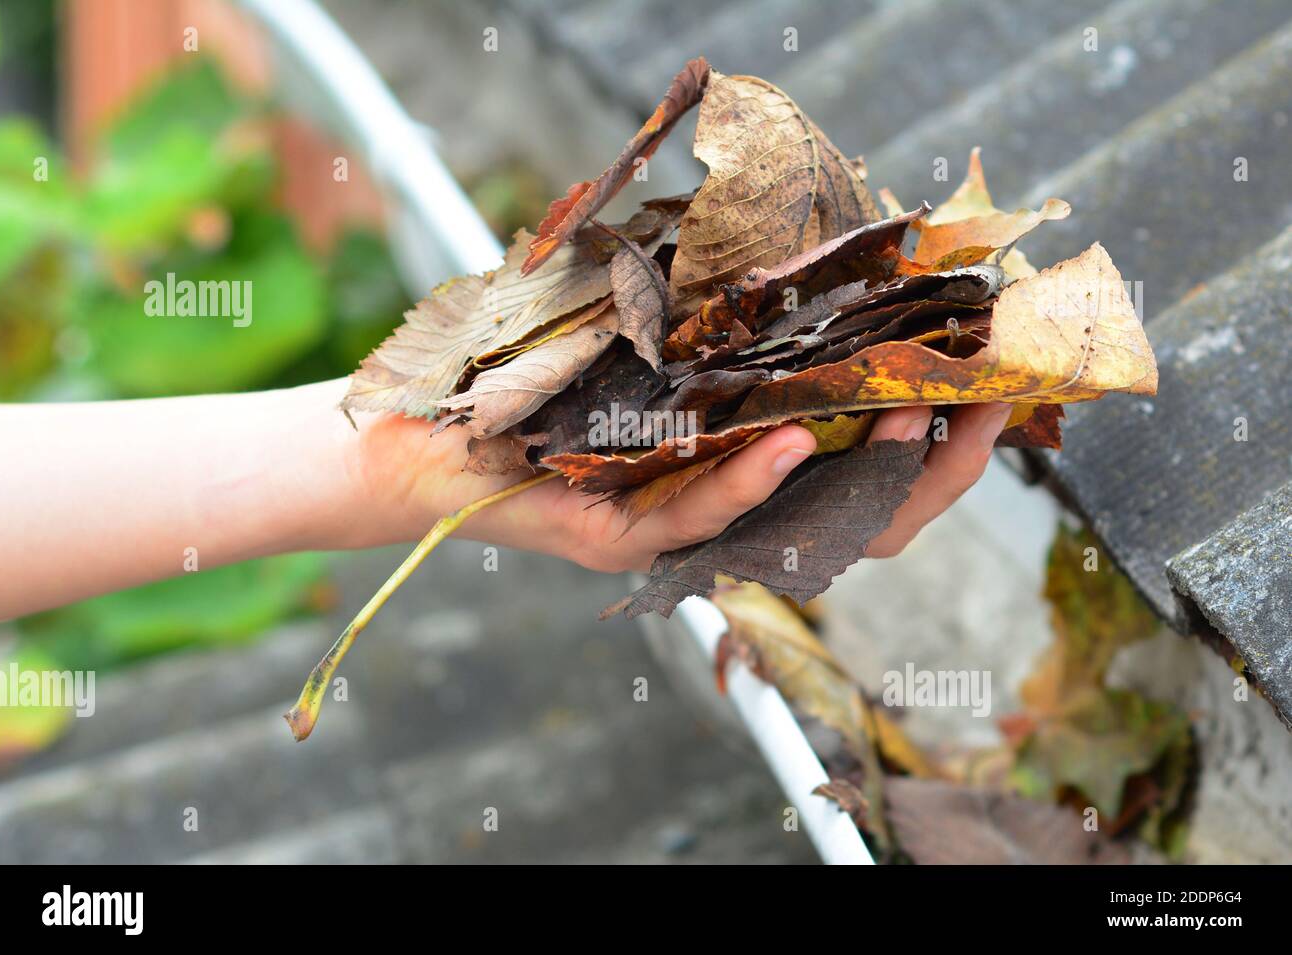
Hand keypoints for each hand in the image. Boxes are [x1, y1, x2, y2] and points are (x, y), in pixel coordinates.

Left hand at [340, 381, 1013, 573]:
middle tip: (984, 407)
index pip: (879, 473)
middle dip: (941, 469)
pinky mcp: (623, 538)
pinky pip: (702, 517)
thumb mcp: (669, 334)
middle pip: (872, 520)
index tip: (997, 381)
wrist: (438, 425)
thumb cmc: (558, 371)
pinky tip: (795, 442)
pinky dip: (752, 484)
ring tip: (917, 417)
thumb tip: (832, 242)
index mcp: (759, 466)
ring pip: (804, 531)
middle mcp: (736, 510)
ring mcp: (683, 533)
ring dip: (873, 477)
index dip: (947, 441)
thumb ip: (746, 314)